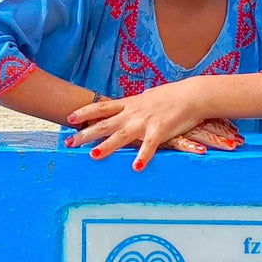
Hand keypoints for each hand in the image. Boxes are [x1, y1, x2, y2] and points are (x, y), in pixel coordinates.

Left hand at [65, 80, 232, 169]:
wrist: (192, 94)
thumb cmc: (171, 96)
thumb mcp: (147, 98)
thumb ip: (134, 104)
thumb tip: (125, 105)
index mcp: (129, 104)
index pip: (102, 108)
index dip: (85, 112)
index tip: (69, 118)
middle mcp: (133, 113)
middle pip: (104, 124)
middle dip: (86, 134)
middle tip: (69, 143)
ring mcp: (145, 122)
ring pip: (122, 135)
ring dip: (107, 146)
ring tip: (93, 155)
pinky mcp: (161, 131)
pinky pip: (150, 146)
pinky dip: (143, 156)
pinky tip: (136, 167)